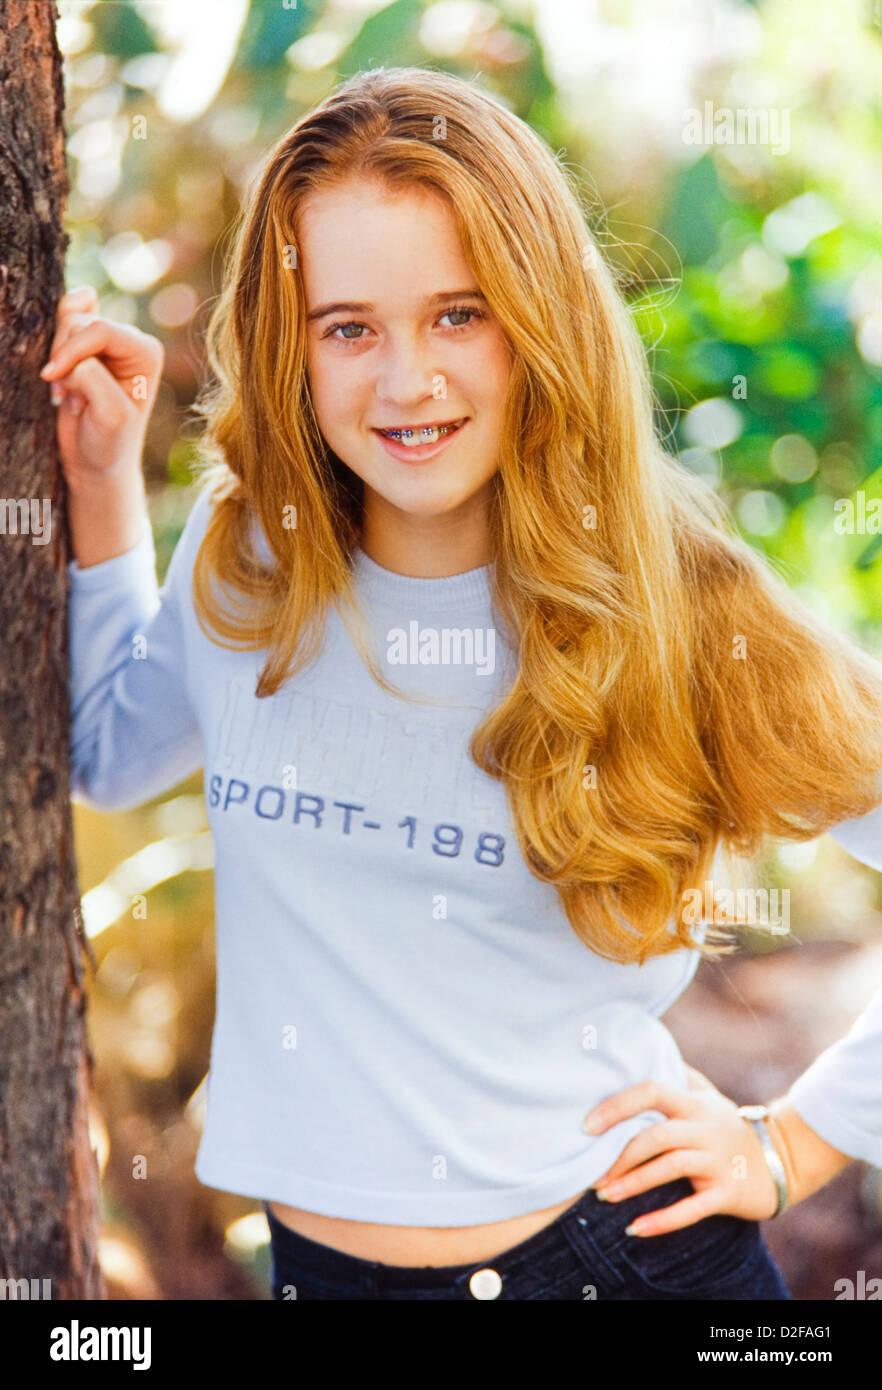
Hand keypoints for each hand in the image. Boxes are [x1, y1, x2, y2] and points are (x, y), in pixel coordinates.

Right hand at [40, 285, 163, 489]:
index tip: (52, 378)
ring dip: (59, 359)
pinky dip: (54, 342)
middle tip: (74, 398)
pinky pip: (64, 314)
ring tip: (71, 393)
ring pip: (67, 320)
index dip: (70, 350)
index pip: (100, 330)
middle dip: (65, 359)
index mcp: (146, 352)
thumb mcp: (109, 415)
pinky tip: (60, 372)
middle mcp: (129, 340)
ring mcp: (107, 340)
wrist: (95, 459)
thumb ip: (93, 378)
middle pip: (80, 322)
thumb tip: (71, 359)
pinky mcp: (85, 343)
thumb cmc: (110, 441)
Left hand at [582, 1065, 780, 1236]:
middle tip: (592, 1176)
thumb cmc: (731, 1127)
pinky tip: (636, 1227)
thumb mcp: (709, 1097)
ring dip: (633, 1184)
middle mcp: (707, 1129)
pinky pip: (692, 1209)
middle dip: (620, 1156)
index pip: (653, 1091)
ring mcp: (719, 1161)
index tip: (587, 1125)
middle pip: (657, 1135)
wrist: (785, 1160)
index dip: (618, 1106)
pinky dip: (662, 1220)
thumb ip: (680, 1078)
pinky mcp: (729, 1193)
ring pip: (670, 1168)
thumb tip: (645, 1050)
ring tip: (604, 1196)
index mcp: (696, 1105)